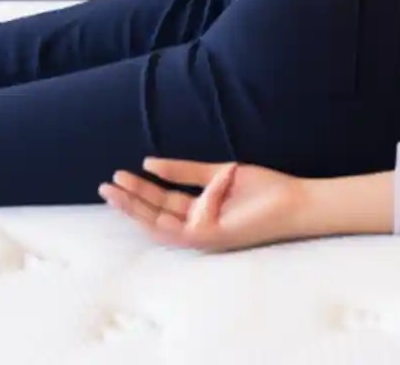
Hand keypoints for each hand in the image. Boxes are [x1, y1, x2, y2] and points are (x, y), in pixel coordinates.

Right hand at [99, 158, 308, 251]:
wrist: (294, 201)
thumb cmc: (264, 190)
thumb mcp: (219, 174)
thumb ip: (187, 172)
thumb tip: (150, 163)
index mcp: (201, 212)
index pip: (163, 202)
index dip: (141, 191)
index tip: (122, 175)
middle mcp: (199, 225)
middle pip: (156, 213)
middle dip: (129, 201)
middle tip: (105, 185)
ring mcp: (204, 234)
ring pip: (160, 224)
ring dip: (135, 209)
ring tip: (114, 191)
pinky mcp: (212, 237)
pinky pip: (183, 225)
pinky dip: (168, 211)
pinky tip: (155, 192)